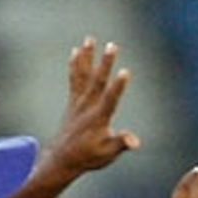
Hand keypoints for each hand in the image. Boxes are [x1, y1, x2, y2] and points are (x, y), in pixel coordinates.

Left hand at [47, 37, 140, 174]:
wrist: (63, 158)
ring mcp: (79, 102)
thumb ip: (121, 144)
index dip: (119, 86)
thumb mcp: (108, 154)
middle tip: (113, 46)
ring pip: (84, 75)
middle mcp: (88, 107)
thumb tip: (134, 141)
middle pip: (98, 81)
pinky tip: (77, 51)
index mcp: (99, 119)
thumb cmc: (89, 157)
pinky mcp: (73, 101)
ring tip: (90, 39)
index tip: (126, 71)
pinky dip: (75, 64)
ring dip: (87, 57)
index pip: (111, 99)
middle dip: (106, 63)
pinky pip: (74, 78)